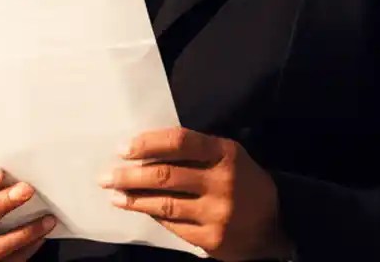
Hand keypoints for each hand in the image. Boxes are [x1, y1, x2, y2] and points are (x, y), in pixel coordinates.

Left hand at [98, 127, 293, 260]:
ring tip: (114, 195)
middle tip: (105, 176)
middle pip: (165, 175)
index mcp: (225, 154)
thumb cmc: (244, 182)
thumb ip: (197, 152)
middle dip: (129, 175)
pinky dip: (152, 216)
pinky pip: (172, 226)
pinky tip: (139, 210)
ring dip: (133, 199)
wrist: (274, 225)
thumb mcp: (229, 157)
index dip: (148, 143)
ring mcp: (216, 213)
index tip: (122, 148)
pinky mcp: (210, 239)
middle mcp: (221, 182)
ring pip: (163, 204)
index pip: (180, 142)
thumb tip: (147, 151)